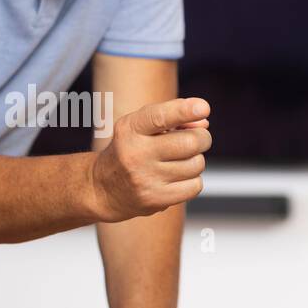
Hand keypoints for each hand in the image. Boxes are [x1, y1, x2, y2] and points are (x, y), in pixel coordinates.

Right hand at [89, 98, 211, 220]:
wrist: (104, 187)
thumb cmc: (130, 149)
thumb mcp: (141, 126)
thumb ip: (172, 117)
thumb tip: (203, 122)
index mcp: (130, 129)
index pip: (159, 117)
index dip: (184, 111)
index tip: (203, 107)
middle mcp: (135, 154)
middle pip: (190, 142)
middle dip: (202, 138)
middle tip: (197, 139)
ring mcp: (145, 179)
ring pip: (196, 164)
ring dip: (196, 160)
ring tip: (180, 161)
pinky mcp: (155, 200)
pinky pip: (195, 186)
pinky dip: (193, 180)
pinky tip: (178, 177)